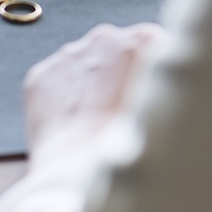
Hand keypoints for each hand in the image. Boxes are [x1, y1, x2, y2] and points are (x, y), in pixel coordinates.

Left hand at [23, 22, 165, 168]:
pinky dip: (63, 99)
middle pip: (116, 51)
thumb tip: (160, 89)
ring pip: (84, 65)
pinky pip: (56, 82)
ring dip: (91, 86)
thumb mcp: (170, 109)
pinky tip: (74, 126)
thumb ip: (164, 85)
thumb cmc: (137, 147)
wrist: (87, 173)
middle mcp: (105, 38)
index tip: (151, 98)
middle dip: (119, 75)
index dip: (152, 75)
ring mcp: (68, 54)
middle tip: (122, 112)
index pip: (153, 47)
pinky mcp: (41, 74)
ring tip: (97, 123)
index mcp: (145, 39)